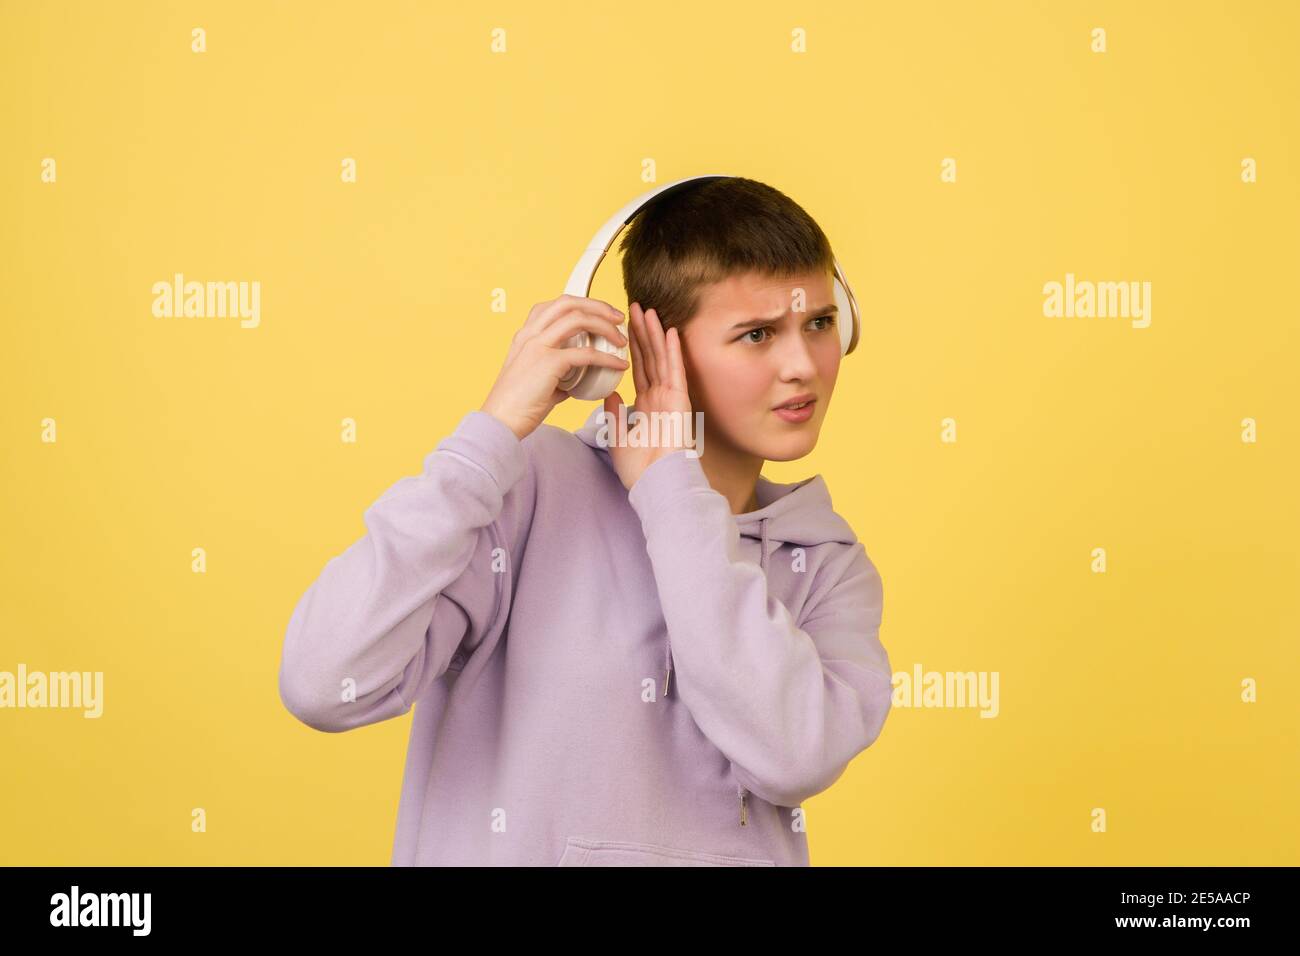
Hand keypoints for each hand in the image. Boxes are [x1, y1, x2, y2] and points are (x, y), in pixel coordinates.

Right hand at [480, 294, 629, 440]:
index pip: (555, 305)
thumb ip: (554, 377)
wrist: (499, 423)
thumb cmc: (516, 407)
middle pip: (568, 303)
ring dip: (605, 325)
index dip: (582, 304)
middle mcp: (530, 334)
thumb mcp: (535, 382)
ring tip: (621, 338)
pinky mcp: (548, 363)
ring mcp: (538, 345)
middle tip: (617, 318)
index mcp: (525, 335)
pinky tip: (620, 365)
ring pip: (577, 319)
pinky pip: (586, 354)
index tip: (601, 315)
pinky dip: (607, 357)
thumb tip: (572, 383)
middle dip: (597, 305)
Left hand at [603, 302, 694, 490]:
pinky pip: (676, 372)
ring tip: (647, 310)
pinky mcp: (680, 402)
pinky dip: (673, 352)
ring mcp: (671, 398)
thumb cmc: (641, 469)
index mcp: (647, 404)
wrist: (655, 484)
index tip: (623, 325)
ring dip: (655, 334)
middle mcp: (660, 397)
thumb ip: (615, 414)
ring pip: (662, 359)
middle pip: (649, 356)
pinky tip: (670, 332)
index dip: (631, 345)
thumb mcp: (619, 438)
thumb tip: (609, 395)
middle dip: (641, 331)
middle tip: (634, 306)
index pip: (637, 367)